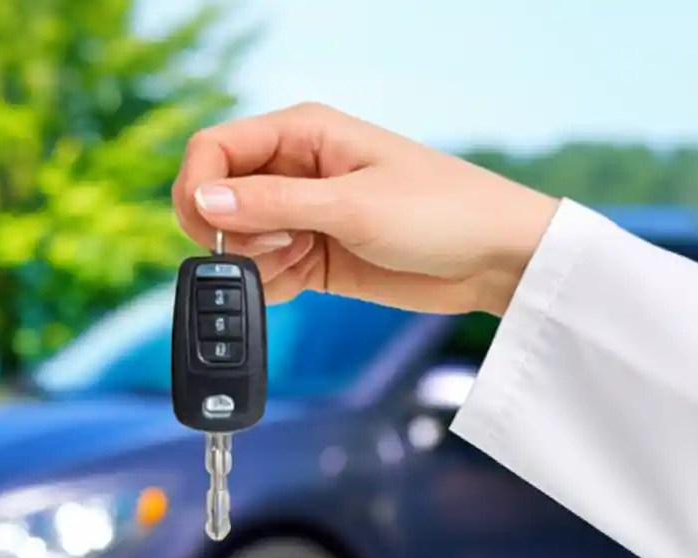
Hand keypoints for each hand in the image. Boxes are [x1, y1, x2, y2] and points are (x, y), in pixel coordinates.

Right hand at [173, 102, 560, 315]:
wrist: (496, 260)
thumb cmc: (443, 212)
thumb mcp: (352, 205)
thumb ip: (272, 203)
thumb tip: (203, 199)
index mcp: (302, 133)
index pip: (214, 149)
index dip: (200, 188)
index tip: (215, 229)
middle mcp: (294, 170)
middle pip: (217, 198)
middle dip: (231, 233)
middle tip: (278, 246)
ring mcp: (301, 216)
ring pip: (237, 242)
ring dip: (255, 263)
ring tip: (304, 261)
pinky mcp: (312, 256)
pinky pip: (263, 272)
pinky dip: (270, 285)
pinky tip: (306, 281)